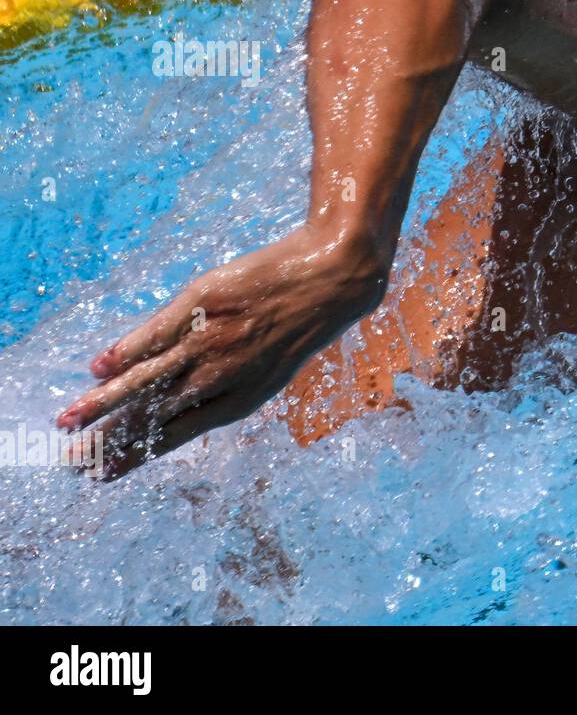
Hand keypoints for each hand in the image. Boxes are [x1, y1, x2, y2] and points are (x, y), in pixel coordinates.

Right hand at [58, 227, 386, 479]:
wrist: (332, 278)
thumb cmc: (296, 323)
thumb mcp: (265, 366)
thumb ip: (219, 383)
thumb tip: (173, 396)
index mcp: (240, 400)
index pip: (176, 435)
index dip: (137, 455)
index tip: (101, 474)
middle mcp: (222, 376)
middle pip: (155, 414)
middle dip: (111, 437)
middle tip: (74, 458)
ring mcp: (210, 340)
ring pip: (149, 379)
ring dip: (105, 401)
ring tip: (70, 420)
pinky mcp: (203, 304)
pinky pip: (156, 334)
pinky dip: (127, 350)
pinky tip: (99, 367)